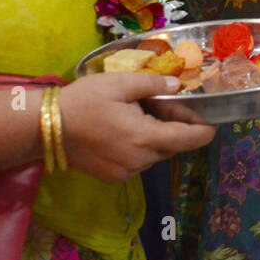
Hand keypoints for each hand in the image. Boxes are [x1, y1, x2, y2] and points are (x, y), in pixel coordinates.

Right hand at [58, 73, 216, 182]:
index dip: (205, 129)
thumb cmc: (84, 101)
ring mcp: (126, 172)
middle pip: (173, 146)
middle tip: (169, 104)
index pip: (190, 139)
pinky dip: (142, 146)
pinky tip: (128, 128)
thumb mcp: (120, 83)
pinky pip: (140, 161)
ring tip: (144, 113)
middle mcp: (140, 160)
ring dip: (158, 136)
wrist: (47, 128)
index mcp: (145, 138)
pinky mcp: (114, 176)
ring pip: (156, 154)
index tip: (212, 118)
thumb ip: (153, 84)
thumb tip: (177, 86)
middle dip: (178, 127)